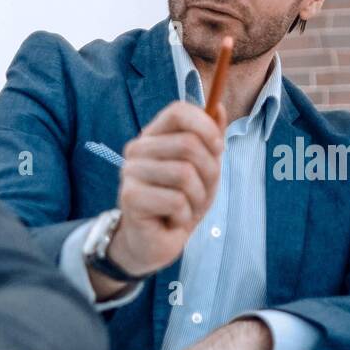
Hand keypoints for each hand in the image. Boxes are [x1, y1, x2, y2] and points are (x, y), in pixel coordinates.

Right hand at [106, 100, 226, 280]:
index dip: (205, 126)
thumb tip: (218, 107)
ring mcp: (131, 171)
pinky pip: (176, 200)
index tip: (218, 148)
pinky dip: (184, 215)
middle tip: (201, 192)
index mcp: (155, 135)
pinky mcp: (130, 197)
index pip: (178, 111)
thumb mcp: (203, 168)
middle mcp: (138, 148)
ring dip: (197, 198)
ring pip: (185, 174)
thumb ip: (210, 139)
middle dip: (208, 173)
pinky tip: (173, 220)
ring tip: (186, 207)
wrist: (154, 242)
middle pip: (188, 144)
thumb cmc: (179, 202)